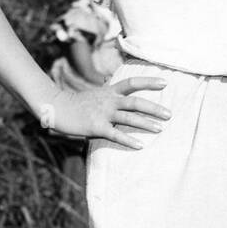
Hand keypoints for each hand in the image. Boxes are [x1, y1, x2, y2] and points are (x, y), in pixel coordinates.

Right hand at [39, 78, 170, 149]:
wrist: (57, 108)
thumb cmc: (78, 103)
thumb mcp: (96, 93)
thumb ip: (107, 90)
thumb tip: (114, 83)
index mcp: (110, 91)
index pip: (132, 83)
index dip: (149, 82)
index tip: (165, 83)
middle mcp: (109, 100)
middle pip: (136, 102)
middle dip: (154, 108)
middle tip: (169, 114)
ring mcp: (103, 113)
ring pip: (129, 118)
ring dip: (146, 123)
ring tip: (160, 129)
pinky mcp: (96, 127)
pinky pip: (115, 134)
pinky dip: (128, 140)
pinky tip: (140, 145)